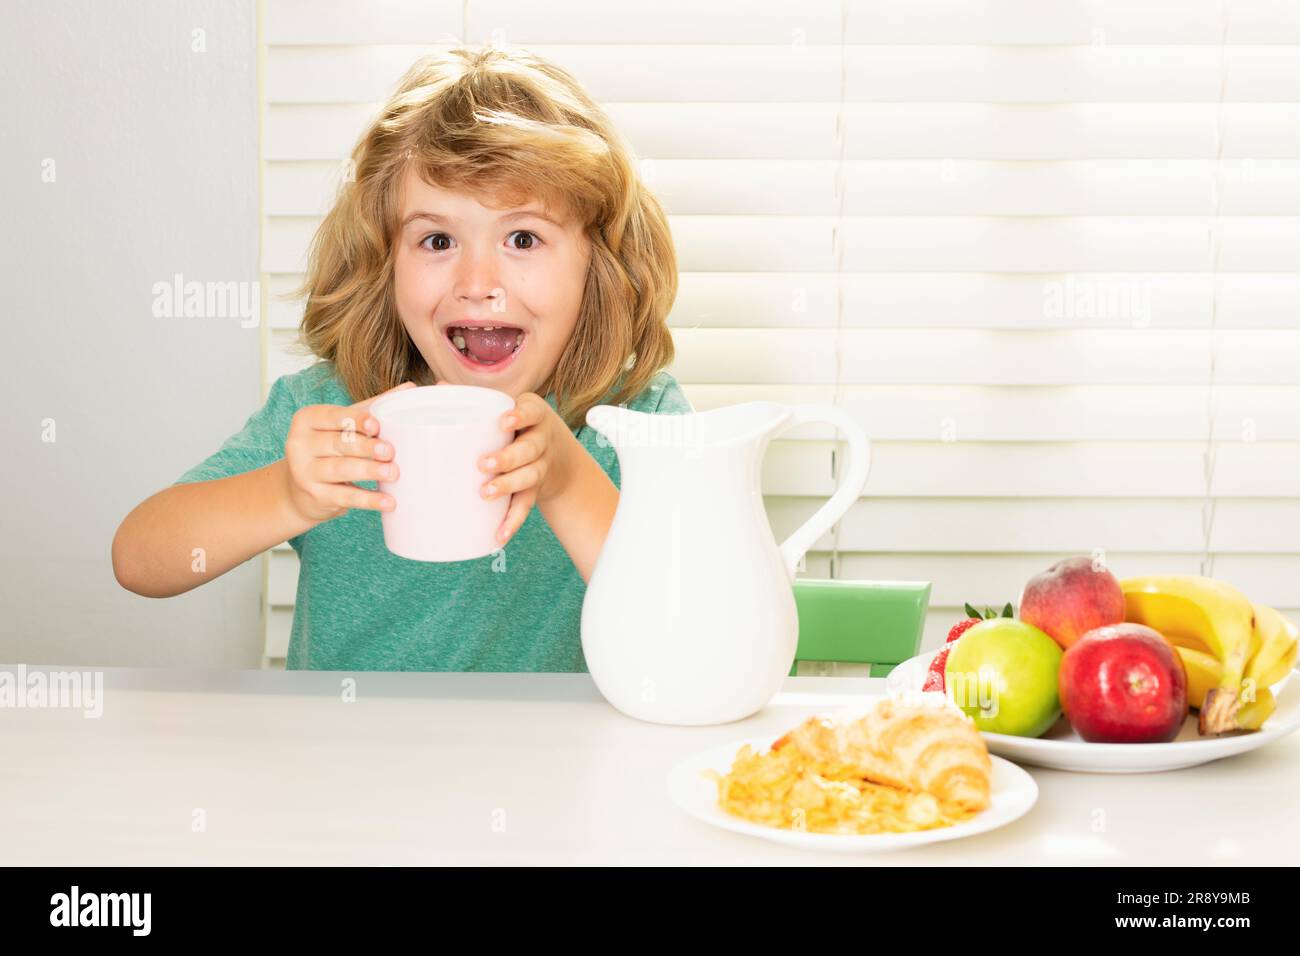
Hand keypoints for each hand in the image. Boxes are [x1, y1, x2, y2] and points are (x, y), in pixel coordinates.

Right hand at [281, 381, 417, 523]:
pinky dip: (368, 500)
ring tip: (393, 473)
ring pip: (341, 469)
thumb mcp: (342, 425)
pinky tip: (388, 501)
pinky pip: (345, 497)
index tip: (377, 425)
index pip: (332, 416)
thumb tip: (411, 388)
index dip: (355, 420)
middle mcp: (299, 444)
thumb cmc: (328, 449)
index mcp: (307, 419)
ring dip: (369, 471)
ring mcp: (304, 472)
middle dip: (366, 447)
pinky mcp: (315, 497)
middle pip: (338, 443)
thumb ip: (371, 407)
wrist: (299, 491)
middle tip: (390, 451)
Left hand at [477, 393, 577, 546]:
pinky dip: (512, 522)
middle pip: (530, 449)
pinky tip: (498, 536)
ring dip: (509, 486)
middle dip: (508, 458)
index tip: (503, 421)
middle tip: (483, 464)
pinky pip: (525, 507)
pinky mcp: (534, 491)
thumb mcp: (505, 408)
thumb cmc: (515, 426)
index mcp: (533, 416)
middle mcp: (541, 441)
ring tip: (486, 493)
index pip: (531, 412)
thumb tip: (438, 387)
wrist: (553, 452)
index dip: (520, 417)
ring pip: (530, 477)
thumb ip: (474, 401)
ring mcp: (540, 468)